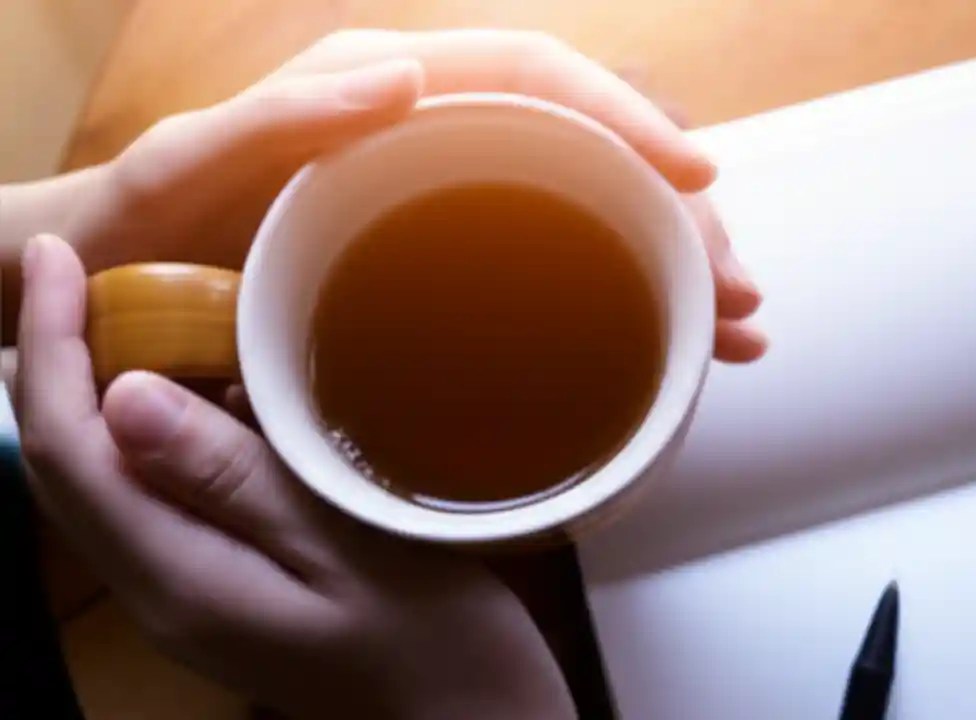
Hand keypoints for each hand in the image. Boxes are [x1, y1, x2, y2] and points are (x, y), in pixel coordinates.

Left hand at [6, 29, 763, 361]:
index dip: (625, 118)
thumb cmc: (152, 220)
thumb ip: (286, 118)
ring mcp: (451, 196)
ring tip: (730, 328)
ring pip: (594, 210)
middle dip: (678, 214)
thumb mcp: (195, 165)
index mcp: (393, 92)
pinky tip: (671, 346)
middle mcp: (436, 131)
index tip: (694, 174)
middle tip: (735, 289)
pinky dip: (623, 301)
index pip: (539, 77)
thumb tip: (409, 78)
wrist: (126, 279)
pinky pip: (559, 261)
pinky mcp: (452, 254)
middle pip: (592, 148)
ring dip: (672, 265)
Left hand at [18, 234, 574, 718]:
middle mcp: (161, 590)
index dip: (49, 349)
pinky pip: (155, 495)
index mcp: (180, 579)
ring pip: (104, 479)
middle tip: (82, 273)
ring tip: (129, 310)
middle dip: (56, 361)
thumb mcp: (350, 547)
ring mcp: (187, 594)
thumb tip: (124, 395)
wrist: (474, 719)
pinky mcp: (219, 587)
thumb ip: (238, 480)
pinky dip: (154, 427)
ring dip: (97, 390)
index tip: (58, 259)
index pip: (68, 452)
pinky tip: (205, 387)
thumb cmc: (438, 639)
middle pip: (66, 467)